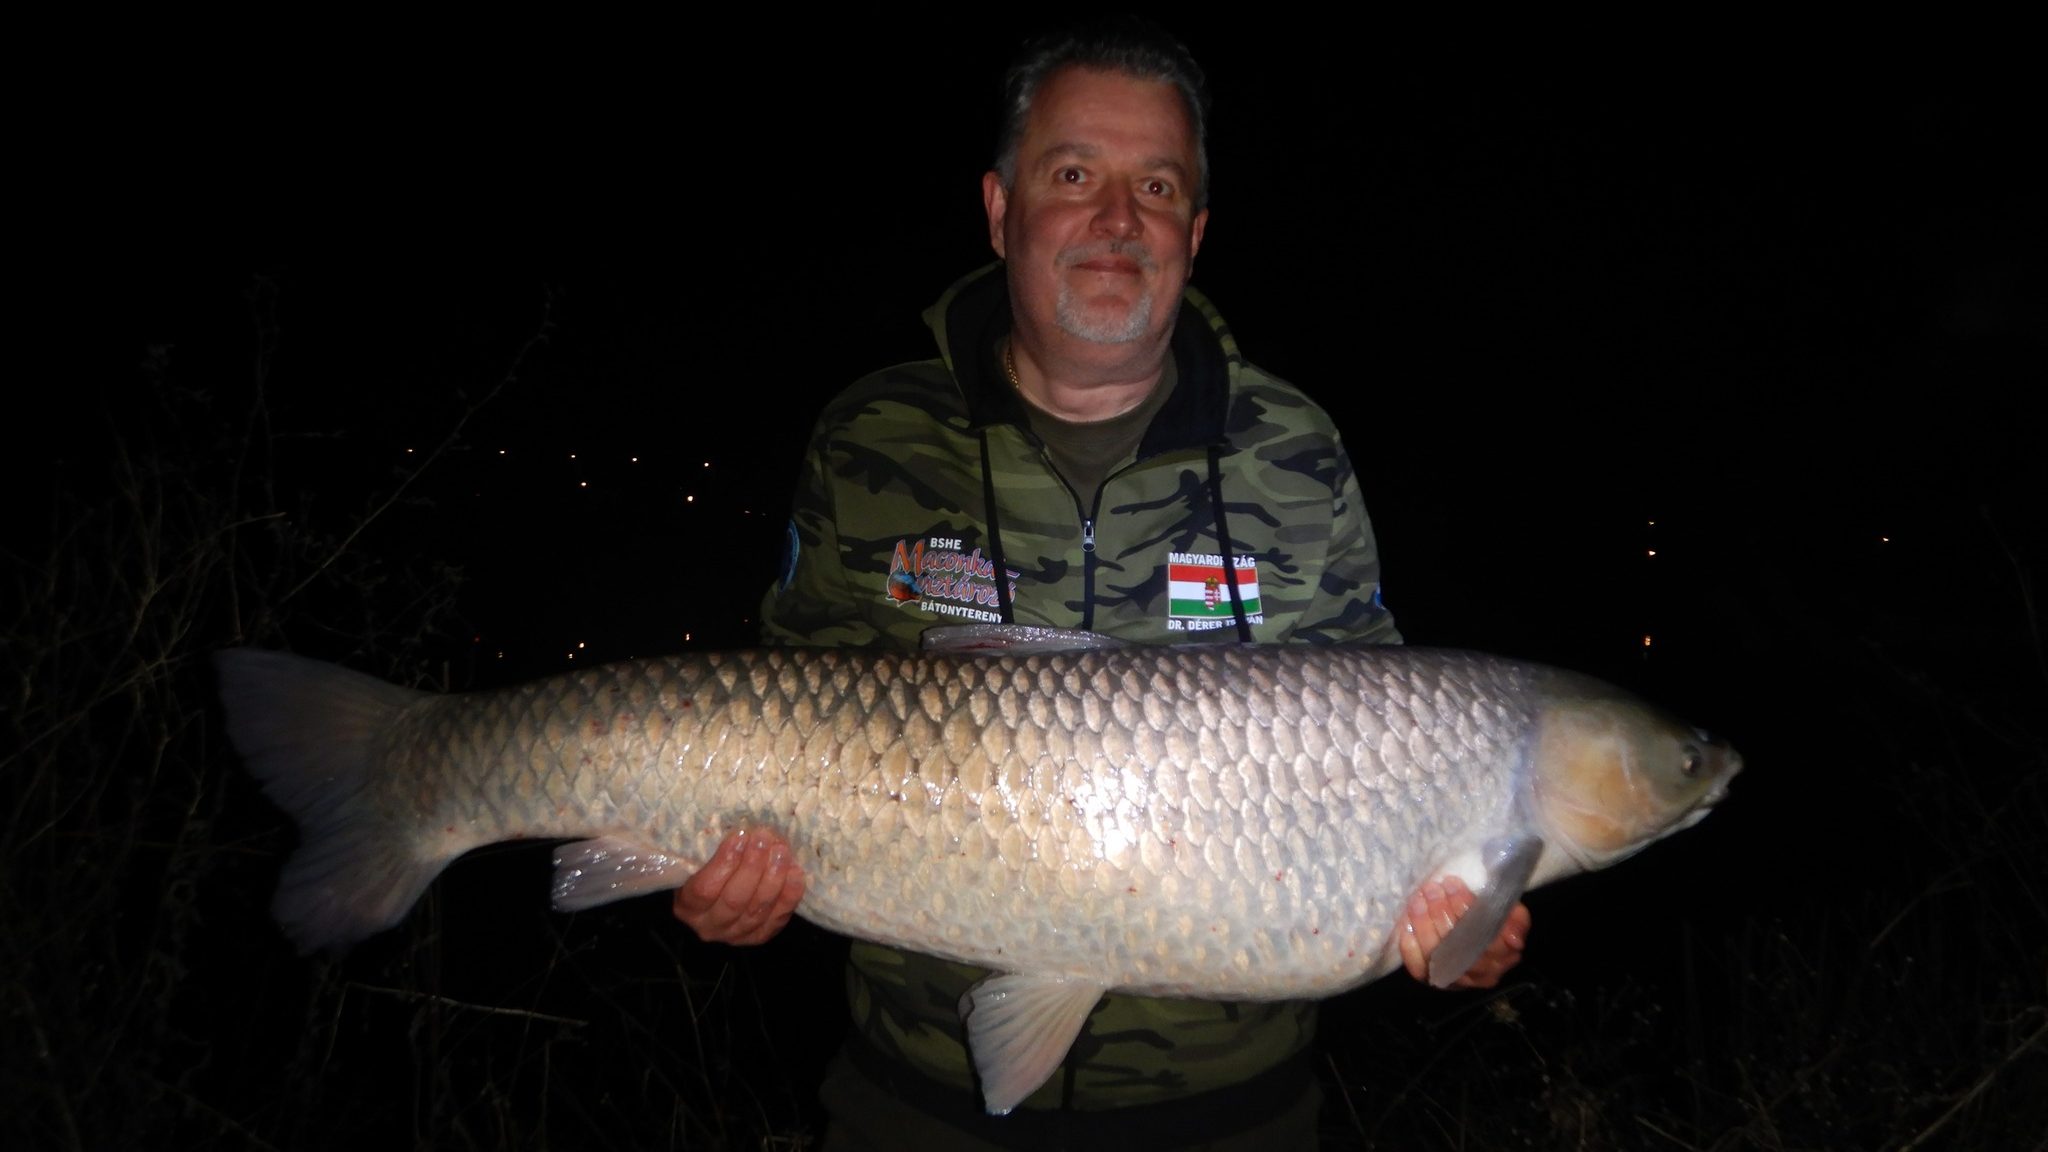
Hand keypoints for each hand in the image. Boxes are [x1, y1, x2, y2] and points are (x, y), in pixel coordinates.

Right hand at [671, 829, 805, 944]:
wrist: (717, 898)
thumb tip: (737, 823)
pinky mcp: (759, 937)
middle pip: (734, 900)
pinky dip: (789, 896)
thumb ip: (708, 849)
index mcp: (688, 907)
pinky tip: (795, 873)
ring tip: (781, 850)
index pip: (705, 888)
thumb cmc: (705, 870)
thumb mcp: (697, 861)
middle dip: (753, 866)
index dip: (724, 862)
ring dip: (773, 878)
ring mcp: (735, 935)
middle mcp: (709, 926)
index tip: (740, 835)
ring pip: (757, 910)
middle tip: (764, 838)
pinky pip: (776, 919)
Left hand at [1397, 877, 1529, 989]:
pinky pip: (1417, 966)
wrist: (1475, 945)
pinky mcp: (1430, 979)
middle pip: (1456, 946)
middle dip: (1441, 913)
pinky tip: (1408, 922)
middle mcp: (1479, 974)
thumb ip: (1516, 920)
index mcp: (1502, 957)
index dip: (1465, 909)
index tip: (1452, 884)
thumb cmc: (1492, 923)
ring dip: (1424, 924)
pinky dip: (1410, 944)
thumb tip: (1513, 938)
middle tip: (1432, 889)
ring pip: (1435, 955)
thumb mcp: (1510, 915)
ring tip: (1419, 899)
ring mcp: (1453, 978)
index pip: (1482, 935)